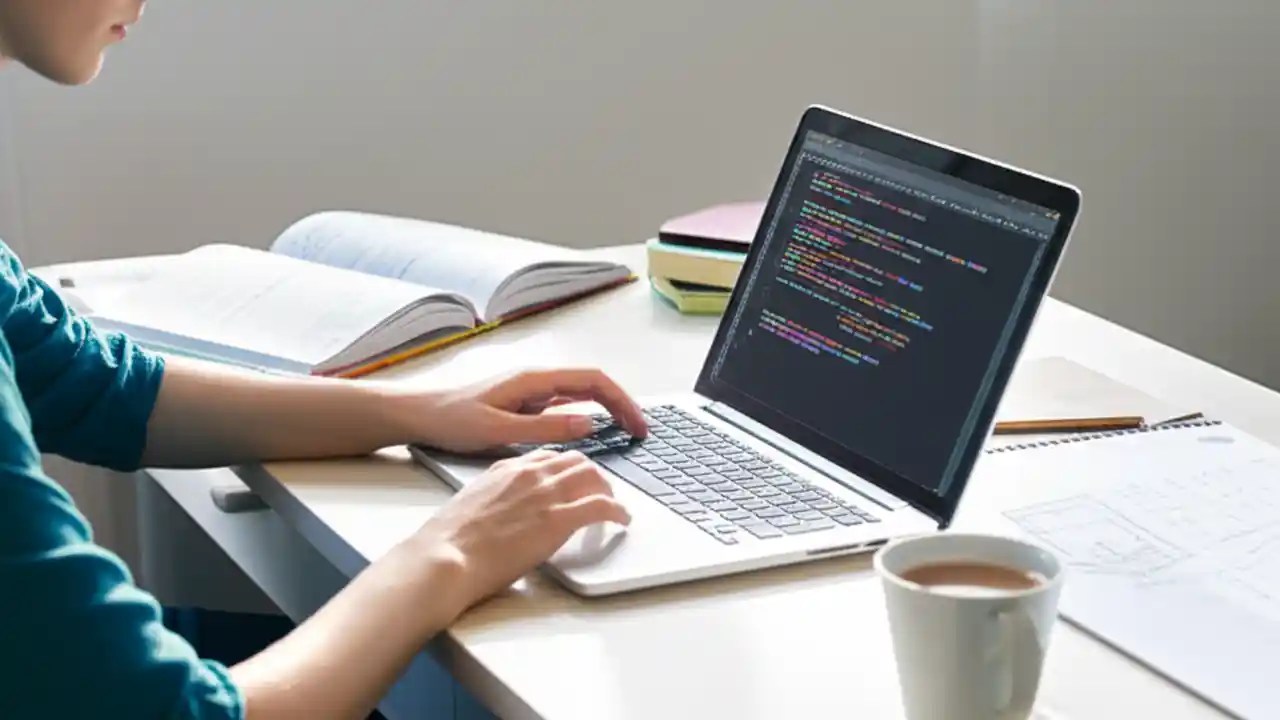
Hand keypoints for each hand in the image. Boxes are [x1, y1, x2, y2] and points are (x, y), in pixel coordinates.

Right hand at [409, 449, 629, 619]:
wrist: (444, 557)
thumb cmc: (448, 542)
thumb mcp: (470, 505)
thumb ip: (494, 499)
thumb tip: (503, 513)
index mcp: (506, 468)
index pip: (547, 457)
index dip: (565, 468)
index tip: (571, 480)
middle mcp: (529, 474)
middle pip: (576, 461)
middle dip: (592, 476)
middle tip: (599, 492)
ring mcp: (546, 494)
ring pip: (594, 477)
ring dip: (608, 490)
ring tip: (613, 505)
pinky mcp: (559, 519)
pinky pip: (602, 506)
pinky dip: (618, 511)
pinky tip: (622, 520)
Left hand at [413, 368, 647, 453]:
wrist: (418, 414)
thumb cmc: (451, 419)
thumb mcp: (498, 429)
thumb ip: (544, 427)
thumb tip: (588, 423)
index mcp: (534, 380)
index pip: (593, 381)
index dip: (621, 401)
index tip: (637, 424)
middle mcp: (536, 381)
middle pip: (592, 385)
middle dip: (621, 405)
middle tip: (640, 432)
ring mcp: (531, 392)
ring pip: (580, 395)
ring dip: (606, 410)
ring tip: (625, 433)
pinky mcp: (523, 405)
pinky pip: (564, 406)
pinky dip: (586, 416)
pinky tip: (591, 434)